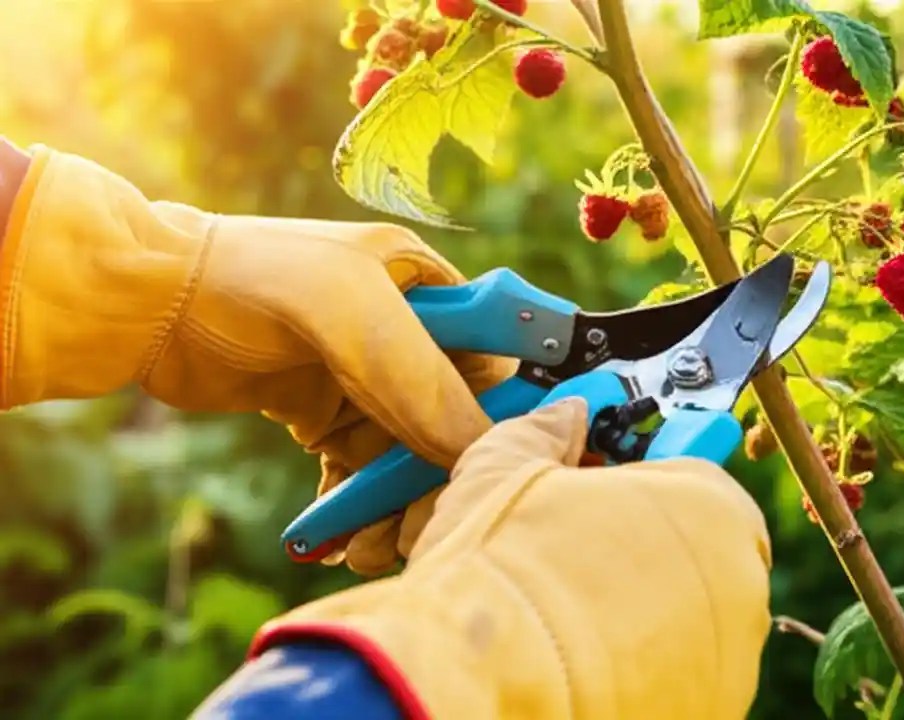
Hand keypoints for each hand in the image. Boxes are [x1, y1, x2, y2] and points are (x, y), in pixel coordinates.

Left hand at [0, 146, 514, 574]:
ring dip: (396, 508)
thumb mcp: (350, 315)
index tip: (501, 473)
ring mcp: (366, 380)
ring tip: (370, 550)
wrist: (145, 303)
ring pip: (408, 458)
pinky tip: (340, 539)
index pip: (498, 360)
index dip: (507, 417)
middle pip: (455, 422)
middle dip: (441, 481)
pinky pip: (362, 474)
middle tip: (421, 533)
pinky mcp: (328, 417)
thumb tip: (481, 452)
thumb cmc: (250, 278)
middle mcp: (407, 336)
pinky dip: (357, 509)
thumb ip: (420, 379)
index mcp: (430, 287)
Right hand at [247, 399, 773, 718]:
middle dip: (638, 540)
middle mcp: (739, 586)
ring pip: (684, 614)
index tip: (609, 477)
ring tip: (565, 605)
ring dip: (638, 603)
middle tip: (572, 544)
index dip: (642, 470)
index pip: (693, 467)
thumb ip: (548, 429)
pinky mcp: (702, 712)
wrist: (470, 685)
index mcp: (710, 506)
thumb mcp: (507, 468)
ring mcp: (728, 661)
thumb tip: (564, 415)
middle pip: (692, 545)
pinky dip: (636, 661)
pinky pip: (673, 672)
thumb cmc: (497, 573)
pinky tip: (578, 652)